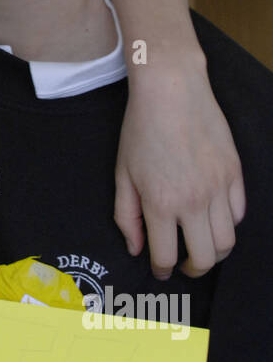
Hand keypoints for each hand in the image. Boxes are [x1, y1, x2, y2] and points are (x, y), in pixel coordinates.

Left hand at [114, 61, 244, 278]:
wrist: (172, 90)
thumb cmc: (141, 129)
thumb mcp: (123, 174)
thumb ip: (127, 216)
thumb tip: (136, 248)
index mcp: (161, 204)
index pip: (166, 257)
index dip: (161, 271)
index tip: (160, 270)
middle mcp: (193, 201)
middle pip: (205, 258)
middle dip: (194, 270)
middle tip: (185, 266)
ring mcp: (219, 188)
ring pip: (228, 241)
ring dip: (215, 252)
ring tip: (202, 247)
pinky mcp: (234, 173)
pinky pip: (239, 213)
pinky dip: (228, 223)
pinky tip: (213, 219)